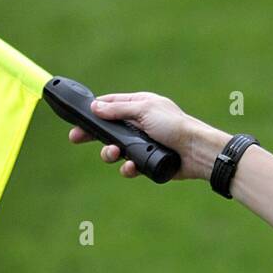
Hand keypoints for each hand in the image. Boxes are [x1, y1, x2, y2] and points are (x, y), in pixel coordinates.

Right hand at [66, 91, 227, 180]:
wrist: (196, 152)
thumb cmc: (174, 126)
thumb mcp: (144, 110)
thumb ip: (119, 110)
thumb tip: (95, 106)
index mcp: (140, 106)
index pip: (111, 105)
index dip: (93, 112)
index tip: (77, 118)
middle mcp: (140, 124)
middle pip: (109, 130)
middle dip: (93, 135)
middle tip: (75, 138)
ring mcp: (143, 144)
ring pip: (116, 150)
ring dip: (110, 153)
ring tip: (113, 154)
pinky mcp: (147, 163)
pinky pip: (130, 166)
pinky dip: (127, 168)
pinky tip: (130, 166)